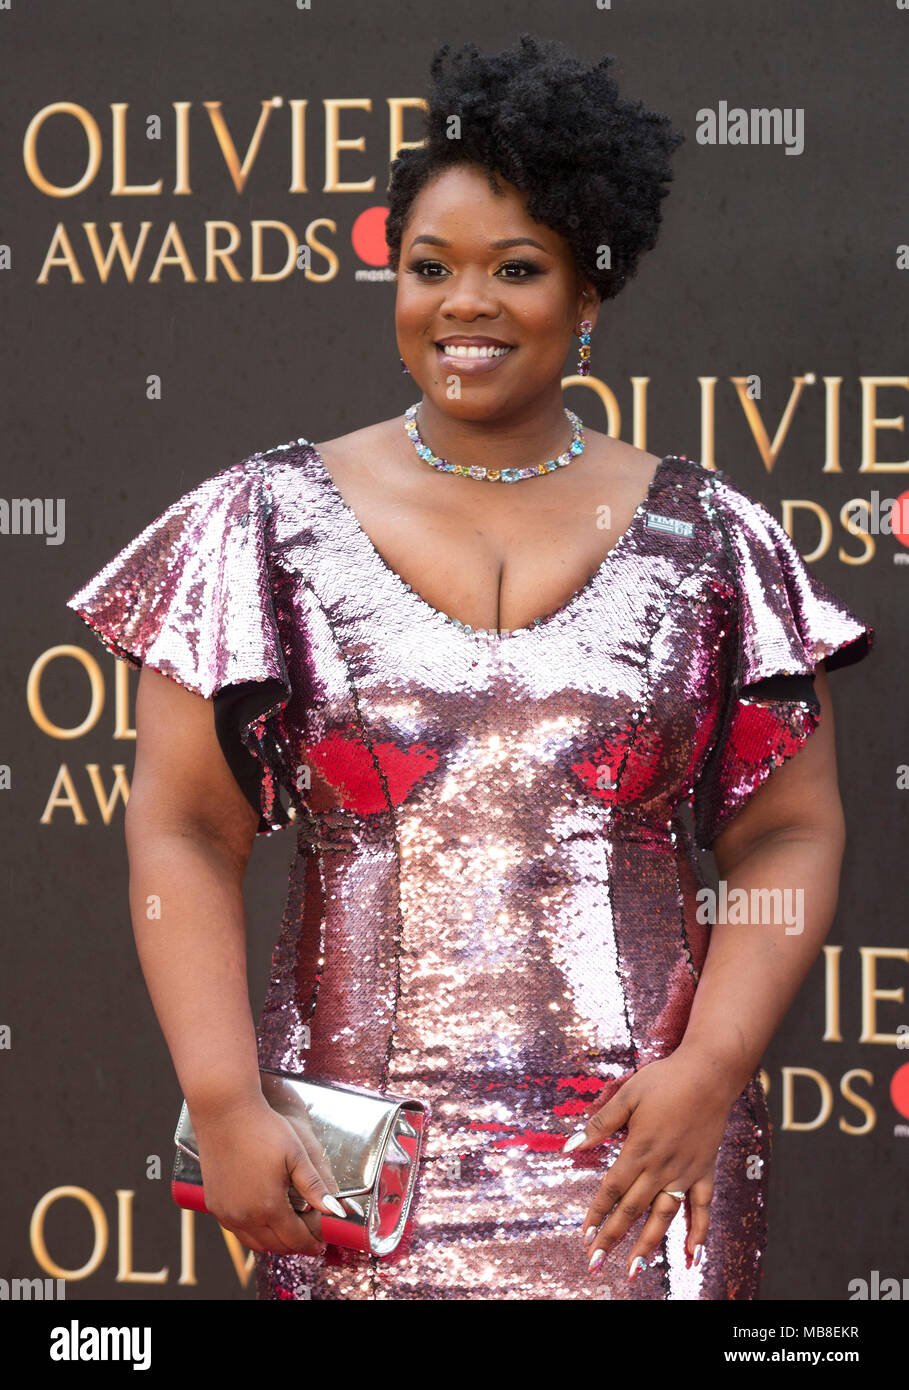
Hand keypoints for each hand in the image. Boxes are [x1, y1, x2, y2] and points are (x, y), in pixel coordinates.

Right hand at [193, 1091, 354, 1254]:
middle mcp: (244, 1216)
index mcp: (268, 1206)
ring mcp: (226, 1213)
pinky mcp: (214, 1204)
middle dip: (295, 1244)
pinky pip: (237, 1230)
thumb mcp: (296, 1155)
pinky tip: (264, 1219)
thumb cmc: (263, 1129)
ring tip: (289, 1230)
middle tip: (309, 1236)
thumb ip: (316, 1187)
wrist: (225, 1112)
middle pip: (276, 1245)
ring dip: (274, 1241)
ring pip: (255, 1243)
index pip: (295, 1239)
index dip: (312, 1243)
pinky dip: (254, 1232)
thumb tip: (336, 1212)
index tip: (321, 1243)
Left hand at [562, 1046, 738, 1280]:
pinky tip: (692, 1257)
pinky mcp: (704, 1171)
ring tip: (634, 1269)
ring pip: (664, 1216)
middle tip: (596, 1263)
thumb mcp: (627, 1095)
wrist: (710, 1073)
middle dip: (613, 1238)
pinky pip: (702, 1208)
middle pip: (633, 1210)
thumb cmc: (665, 1079)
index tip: (585, 1236)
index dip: (597, 1214)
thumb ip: (601, 1124)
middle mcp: (661, 1168)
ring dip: (648, 1245)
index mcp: (639, 1149)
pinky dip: (698, 1233)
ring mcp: (685, 1173)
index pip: (612, 1189)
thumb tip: (570, 1146)